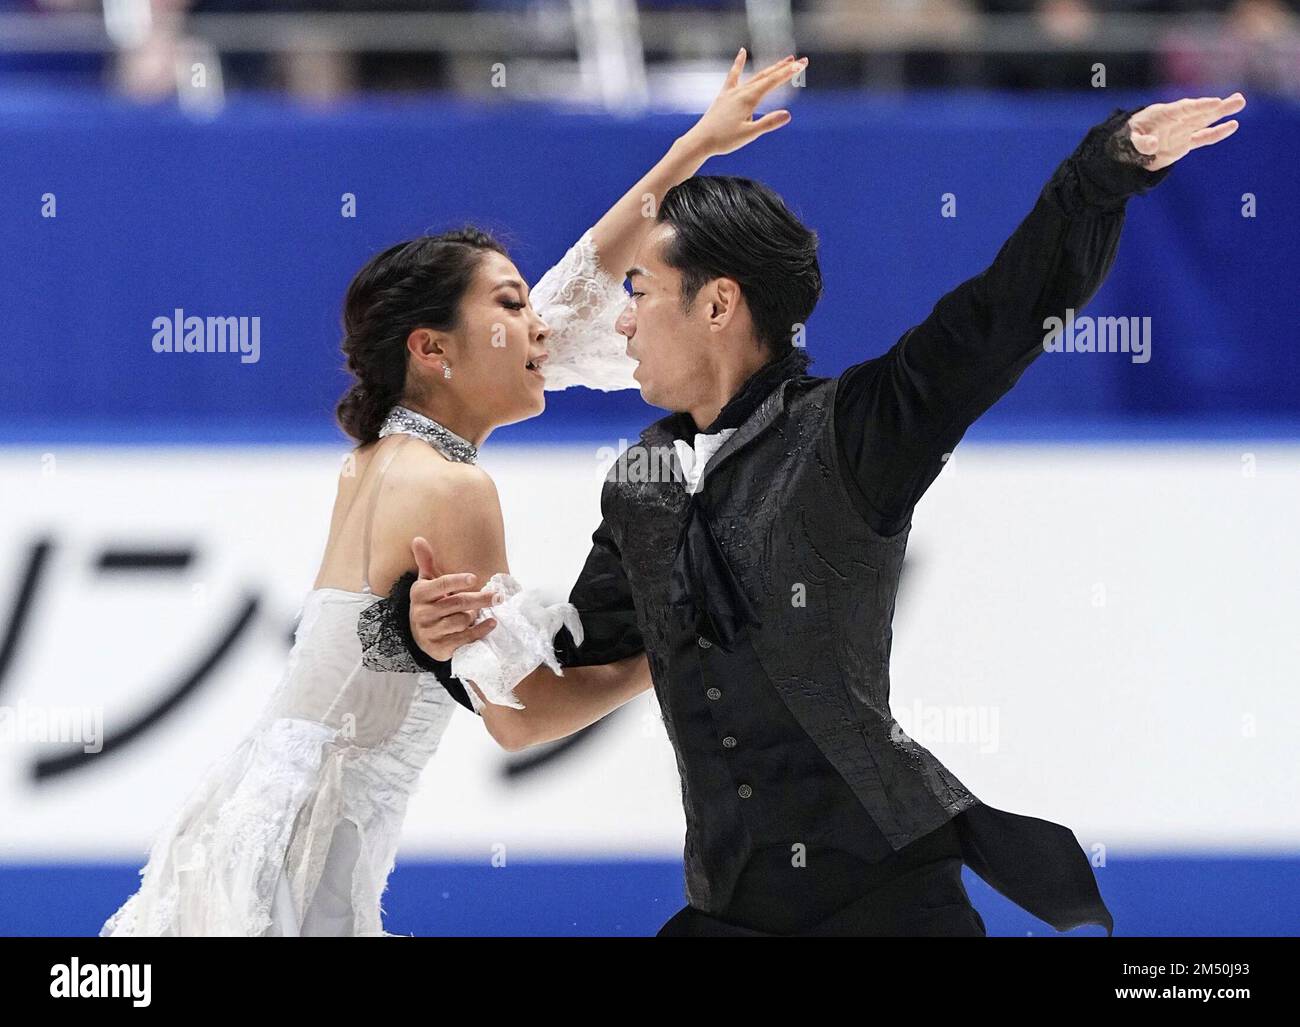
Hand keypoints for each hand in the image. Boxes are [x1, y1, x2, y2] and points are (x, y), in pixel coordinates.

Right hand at [408, 536, 499, 661]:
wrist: (421, 635)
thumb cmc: (430, 603)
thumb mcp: (426, 583)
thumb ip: (426, 562)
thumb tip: (418, 539)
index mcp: (420, 593)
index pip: (440, 584)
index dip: (457, 581)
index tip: (474, 578)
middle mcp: (421, 613)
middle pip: (456, 603)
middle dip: (479, 599)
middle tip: (498, 596)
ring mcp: (429, 632)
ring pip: (461, 621)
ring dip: (474, 616)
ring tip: (478, 612)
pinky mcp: (439, 648)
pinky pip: (464, 639)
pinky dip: (479, 631)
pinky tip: (491, 623)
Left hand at [679, 49, 805, 158]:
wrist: (700, 141)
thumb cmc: (724, 140)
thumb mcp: (749, 134)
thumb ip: (768, 123)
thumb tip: (787, 114)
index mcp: (748, 99)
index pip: (773, 82)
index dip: (789, 73)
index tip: (802, 65)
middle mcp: (741, 91)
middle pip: (767, 76)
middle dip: (784, 68)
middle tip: (800, 61)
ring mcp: (732, 92)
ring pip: (755, 76)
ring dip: (770, 68)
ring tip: (784, 60)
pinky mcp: (724, 95)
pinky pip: (733, 76)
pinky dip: (738, 63)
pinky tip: (742, 52)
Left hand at [1123, 93, 1244, 171]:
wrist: (1127, 150)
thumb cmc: (1127, 139)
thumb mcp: (1129, 140)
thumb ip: (1141, 142)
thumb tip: (1154, 145)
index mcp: (1162, 114)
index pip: (1184, 108)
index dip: (1199, 106)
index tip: (1215, 102)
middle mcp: (1176, 120)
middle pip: (1199, 111)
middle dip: (1217, 106)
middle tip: (1238, 99)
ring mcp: (1182, 130)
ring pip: (1205, 121)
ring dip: (1222, 113)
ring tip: (1240, 102)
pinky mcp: (1185, 143)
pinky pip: (1203, 137)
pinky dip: (1216, 133)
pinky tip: (1232, 125)